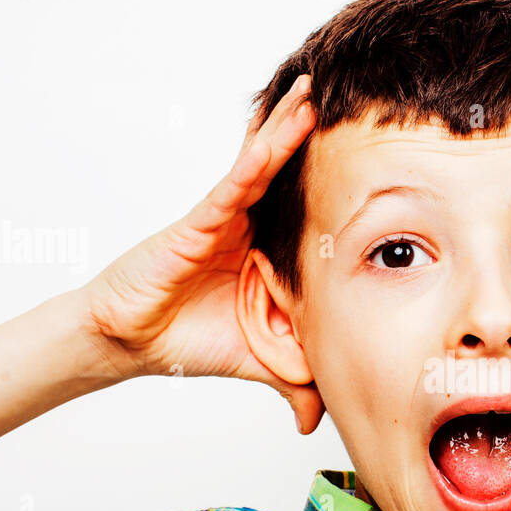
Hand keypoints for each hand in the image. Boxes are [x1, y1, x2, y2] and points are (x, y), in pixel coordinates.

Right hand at [81, 75, 324, 432]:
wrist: (133, 343)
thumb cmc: (188, 339)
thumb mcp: (259, 360)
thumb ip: (294, 379)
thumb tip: (317, 418)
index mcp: (266, 248)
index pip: (309, 206)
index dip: (337, 178)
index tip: (377, 152)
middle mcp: (248, 225)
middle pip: (288, 172)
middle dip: (315, 135)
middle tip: (353, 98)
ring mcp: (223, 219)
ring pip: (262, 165)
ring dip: (288, 128)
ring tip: (314, 93)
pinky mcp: (198, 222)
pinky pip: (232, 185)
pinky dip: (256, 157)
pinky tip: (277, 131)